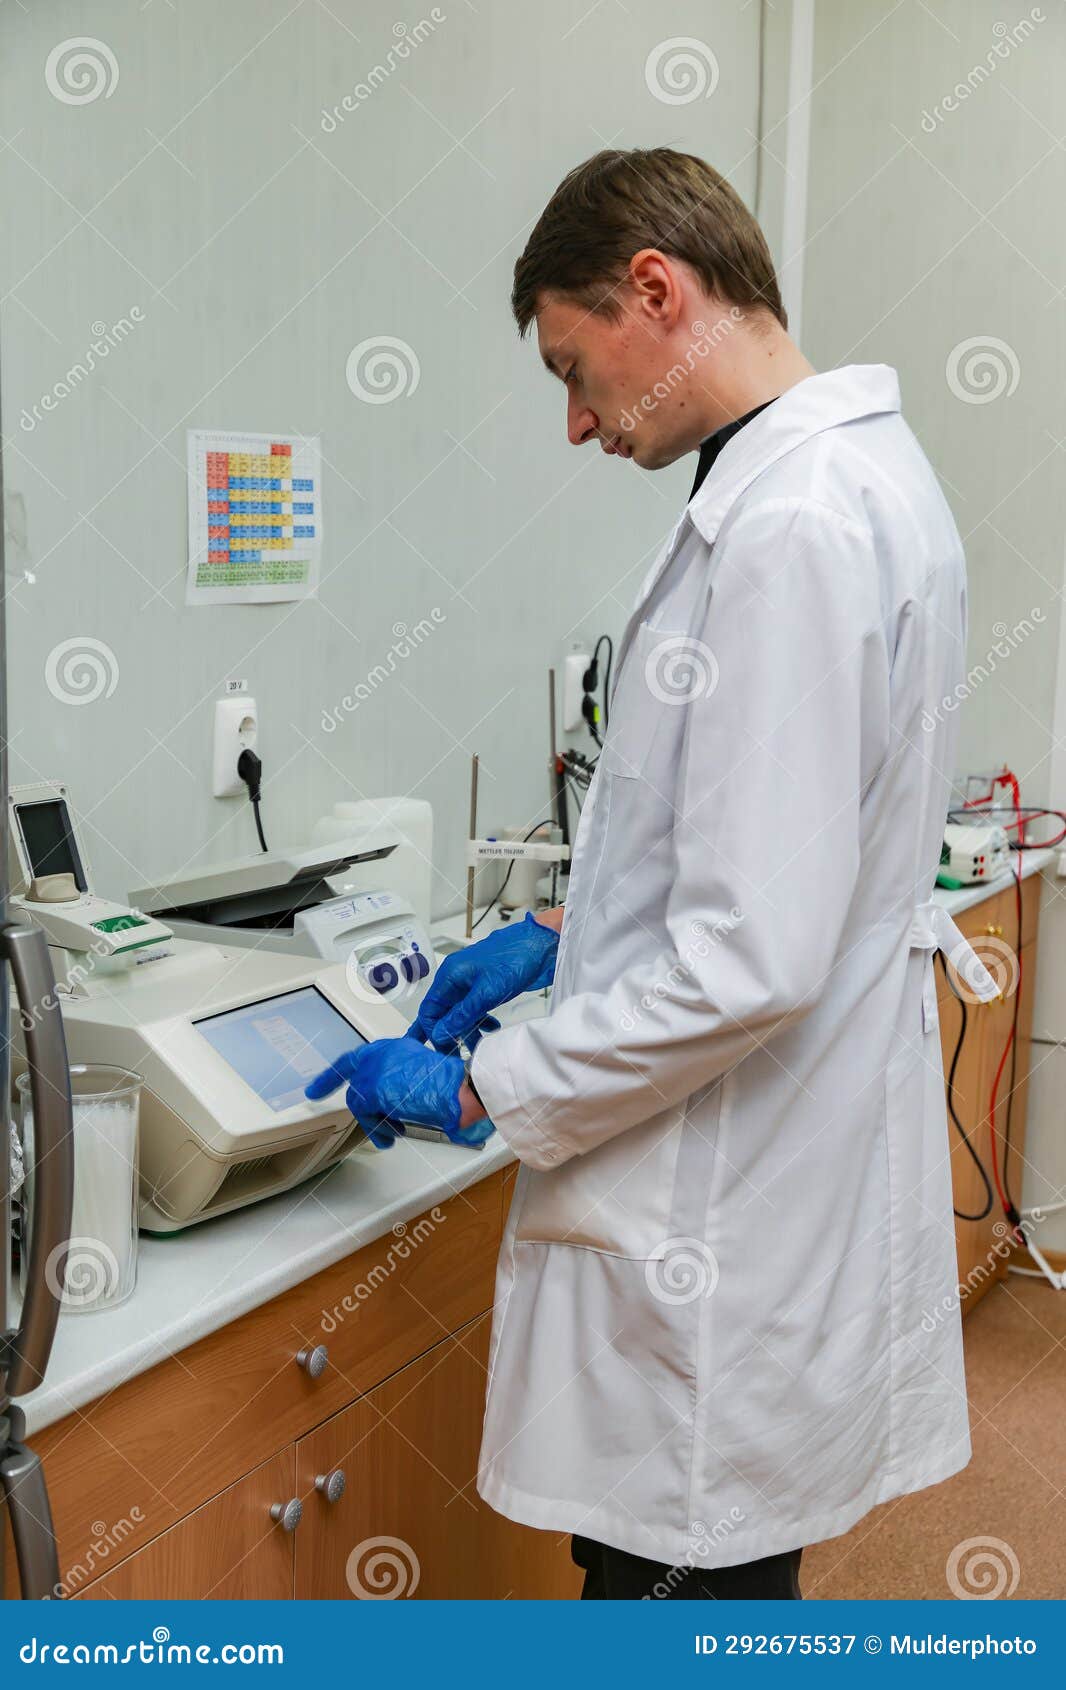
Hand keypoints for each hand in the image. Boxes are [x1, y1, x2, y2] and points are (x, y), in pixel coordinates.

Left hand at [305, 1036, 494, 1150]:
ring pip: (358, 1100)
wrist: (457, 1088)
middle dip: (356, 1103)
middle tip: (335, 1106)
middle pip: (353, 1079)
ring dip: (373, 1121)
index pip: (356, 1059)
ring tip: (390, 1132)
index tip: (317, 1086)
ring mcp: (374, 1068)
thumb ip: (399, 1082)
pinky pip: (364, 1113)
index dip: (334, 1074)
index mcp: (393, 1047)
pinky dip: (376, 1127)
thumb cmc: (450, 1085)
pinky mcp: (372, 1087)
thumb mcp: (421, 1076)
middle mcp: (380, 1052)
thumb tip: (391, 1101)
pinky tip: (390, 1135)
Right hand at [409, 912, 558, 1054]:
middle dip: (449, 1033)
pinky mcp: (485, 986)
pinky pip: (474, 1008)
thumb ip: (462, 1014)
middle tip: (457, 1052)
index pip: (429, 1009)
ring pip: (459, 1012)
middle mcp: (457, 978)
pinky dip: (479, 1020)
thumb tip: (440, 1033)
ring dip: (466, 1029)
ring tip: (477, 1044)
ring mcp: (471, 982)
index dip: (434, 1031)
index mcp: (450, 975)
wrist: (543, 946)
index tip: (444, 1049)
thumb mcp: (487, 992)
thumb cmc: (516, 958)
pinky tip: (491, 1027)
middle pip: (442, 1012)